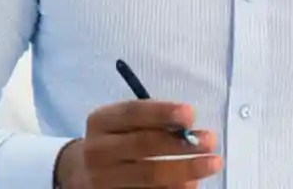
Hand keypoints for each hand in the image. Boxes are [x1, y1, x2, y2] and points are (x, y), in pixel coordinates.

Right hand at [55, 100, 222, 187]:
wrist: (81, 174)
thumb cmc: (115, 141)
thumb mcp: (122, 124)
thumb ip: (151, 122)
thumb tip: (189, 129)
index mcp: (101, 122)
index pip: (133, 113)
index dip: (163, 112)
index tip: (191, 113)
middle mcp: (98, 150)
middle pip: (143, 145)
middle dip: (180, 143)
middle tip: (210, 141)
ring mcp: (103, 179)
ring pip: (148, 175)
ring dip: (184, 170)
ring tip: (211, 163)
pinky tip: (192, 184)